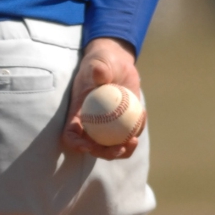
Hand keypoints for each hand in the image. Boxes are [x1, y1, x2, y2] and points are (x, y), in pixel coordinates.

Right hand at [62, 37, 142, 161]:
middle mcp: (90, 124)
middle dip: (106, 153)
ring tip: (134, 141)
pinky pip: (129, 133)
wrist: (117, 63)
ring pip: (113, 146)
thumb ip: (98, 68)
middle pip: (94, 147)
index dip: (77, 144)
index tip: (90, 145)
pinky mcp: (123, 123)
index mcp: (77, 114)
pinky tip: (143, 116)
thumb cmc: (102, 61)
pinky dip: (137, 130)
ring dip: (124, 150)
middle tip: (120, 147)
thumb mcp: (98, 61)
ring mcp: (108, 126)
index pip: (71, 135)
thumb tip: (100, 75)